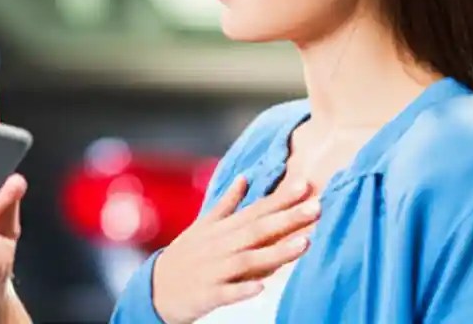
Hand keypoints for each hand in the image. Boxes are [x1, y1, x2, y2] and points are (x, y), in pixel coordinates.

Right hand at [152, 175, 319, 323]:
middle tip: (317, 206)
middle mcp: (221, 246)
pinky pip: (228, 292)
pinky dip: (243, 289)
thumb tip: (244, 178)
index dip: (281, 198)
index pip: (257, 209)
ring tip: (305, 244)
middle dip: (288, 218)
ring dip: (276, 252)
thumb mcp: (203, 225)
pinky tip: (262, 288)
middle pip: (258, 230)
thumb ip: (227, 204)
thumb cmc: (186, 254)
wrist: (156, 288)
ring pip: (249, 260)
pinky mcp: (208, 294)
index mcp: (223, 228)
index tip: (306, 184)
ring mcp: (215, 270)